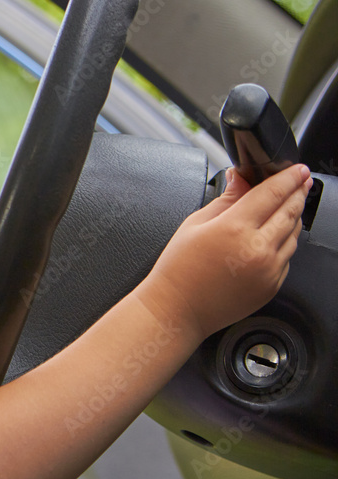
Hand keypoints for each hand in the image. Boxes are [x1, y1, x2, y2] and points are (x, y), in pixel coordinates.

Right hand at [136, 164, 311, 338]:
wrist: (178, 309)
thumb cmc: (179, 269)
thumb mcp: (195, 224)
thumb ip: (226, 198)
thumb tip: (241, 178)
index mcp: (235, 228)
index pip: (273, 193)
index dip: (289, 177)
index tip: (297, 169)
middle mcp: (258, 249)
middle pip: (291, 211)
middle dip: (298, 192)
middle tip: (301, 181)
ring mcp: (269, 270)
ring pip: (294, 235)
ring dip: (292, 218)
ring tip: (284, 208)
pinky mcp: (272, 286)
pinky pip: (287, 258)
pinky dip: (283, 244)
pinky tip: (269, 238)